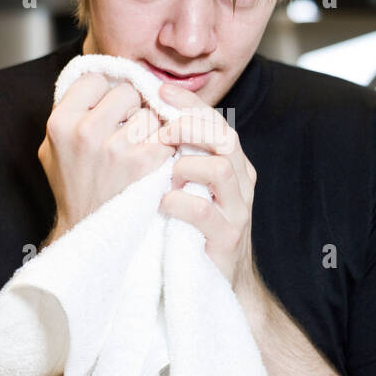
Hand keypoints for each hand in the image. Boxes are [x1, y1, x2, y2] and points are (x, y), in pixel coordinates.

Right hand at [37, 73, 173, 235]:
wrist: (87, 230)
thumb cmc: (72, 185)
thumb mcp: (52, 147)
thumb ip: (70, 113)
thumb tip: (98, 80)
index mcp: (60, 122)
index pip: (96, 79)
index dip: (106, 93)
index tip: (109, 110)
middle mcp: (85, 131)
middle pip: (127, 92)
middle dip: (132, 107)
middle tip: (127, 129)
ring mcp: (115, 148)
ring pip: (149, 113)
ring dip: (150, 128)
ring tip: (138, 147)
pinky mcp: (142, 163)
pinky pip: (165, 135)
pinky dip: (164, 145)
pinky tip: (154, 158)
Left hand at [155, 81, 263, 302]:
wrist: (210, 285)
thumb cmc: (188, 230)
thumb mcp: (182, 186)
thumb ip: (172, 156)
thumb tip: (136, 118)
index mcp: (228, 163)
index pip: (213, 119)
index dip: (188, 103)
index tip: (158, 90)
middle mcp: (238, 181)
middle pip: (224, 136)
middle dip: (190, 125)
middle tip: (159, 130)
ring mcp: (236, 210)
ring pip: (220, 169)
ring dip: (185, 164)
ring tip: (162, 174)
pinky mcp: (228, 239)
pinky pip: (207, 212)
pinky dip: (181, 203)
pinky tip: (162, 204)